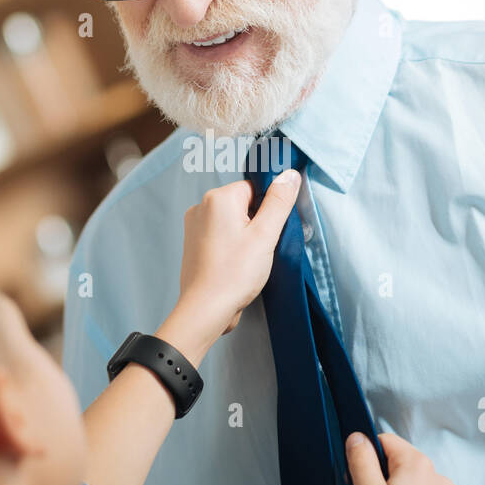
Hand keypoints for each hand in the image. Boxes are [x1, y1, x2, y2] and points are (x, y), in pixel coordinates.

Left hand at [160, 171, 300, 359]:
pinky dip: (232, 247)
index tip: (268, 231)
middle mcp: (201, 207)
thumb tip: (289, 174)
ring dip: (245, 237)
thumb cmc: (234, 274)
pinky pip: (221, 236)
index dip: (267, 210)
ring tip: (247, 260)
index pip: (254, 188)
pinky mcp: (195, 244)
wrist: (206, 309)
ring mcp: (195, 226)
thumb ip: (279, 201)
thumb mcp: (265, 235)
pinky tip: (237, 265)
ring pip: (233, 221)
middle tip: (260, 248)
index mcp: (218, 198)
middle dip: (257, 223)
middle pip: (243, 204)